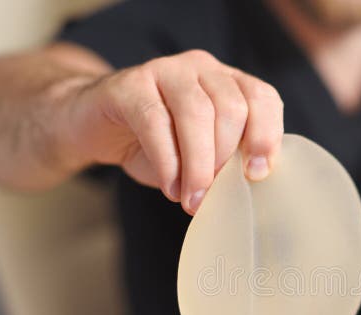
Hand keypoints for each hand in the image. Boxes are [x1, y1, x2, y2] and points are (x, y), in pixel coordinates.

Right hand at [61, 49, 283, 213]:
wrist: (95, 127)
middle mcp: (202, 68)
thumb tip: (248, 191)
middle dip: (226, 159)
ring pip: (196, 112)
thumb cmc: (158, 145)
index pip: (263, 98)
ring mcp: (166, 70)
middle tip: (213, 196)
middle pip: (231, 108)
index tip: (257, 174)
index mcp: (230, 83)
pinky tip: (170, 187)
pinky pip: (155, 122)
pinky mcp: (129, 84)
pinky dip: (167, 162)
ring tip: (193, 200)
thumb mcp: (202, 155)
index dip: (265, 136)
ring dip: (198, 164)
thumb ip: (226, 162)